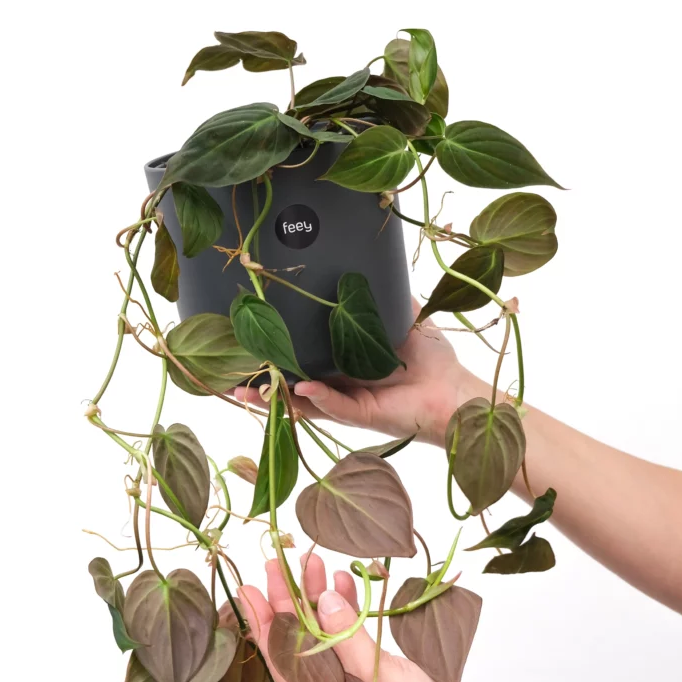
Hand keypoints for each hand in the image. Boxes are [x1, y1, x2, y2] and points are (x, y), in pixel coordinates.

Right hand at [234, 299, 487, 446]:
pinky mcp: (361, 415)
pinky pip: (333, 407)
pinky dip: (317, 398)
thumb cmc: (432, 360)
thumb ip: (385, 299)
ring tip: (242, 391)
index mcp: (342, 365)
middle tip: (227, 373)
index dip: (274, 353)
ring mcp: (346, 403)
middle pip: (289, 385)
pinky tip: (301, 388)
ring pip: (300, 403)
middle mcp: (338, 386)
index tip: (246, 342)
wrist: (454, 391)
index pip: (301, 360)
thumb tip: (372, 266)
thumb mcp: (404, 320)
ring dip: (272, 398)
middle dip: (258, 382)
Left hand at [237, 552, 475, 681]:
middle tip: (278, 563)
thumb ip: (343, 636)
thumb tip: (321, 600)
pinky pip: (348, 638)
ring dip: (319, 600)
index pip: (277, 658)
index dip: (261, 620)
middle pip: (297, 643)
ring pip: (323, 635)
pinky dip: (346, 611)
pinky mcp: (370, 676)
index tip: (247, 587)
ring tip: (312, 563)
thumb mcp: (373, 675)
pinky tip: (343, 584)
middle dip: (290, 601)